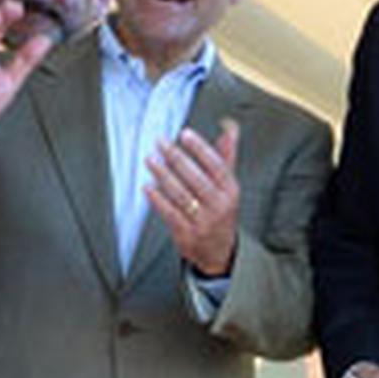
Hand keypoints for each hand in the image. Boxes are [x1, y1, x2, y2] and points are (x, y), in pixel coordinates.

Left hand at [144, 120, 241, 277]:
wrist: (220, 252)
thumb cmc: (221, 210)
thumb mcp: (228, 184)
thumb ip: (226, 155)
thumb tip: (229, 126)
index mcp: (231, 191)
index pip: (217, 166)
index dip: (201, 149)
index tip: (184, 134)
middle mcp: (219, 206)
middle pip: (196, 179)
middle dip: (176, 158)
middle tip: (160, 142)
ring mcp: (203, 222)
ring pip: (181, 195)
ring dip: (163, 175)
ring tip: (150, 159)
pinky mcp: (187, 235)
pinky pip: (170, 214)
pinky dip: (158, 199)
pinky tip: (147, 186)